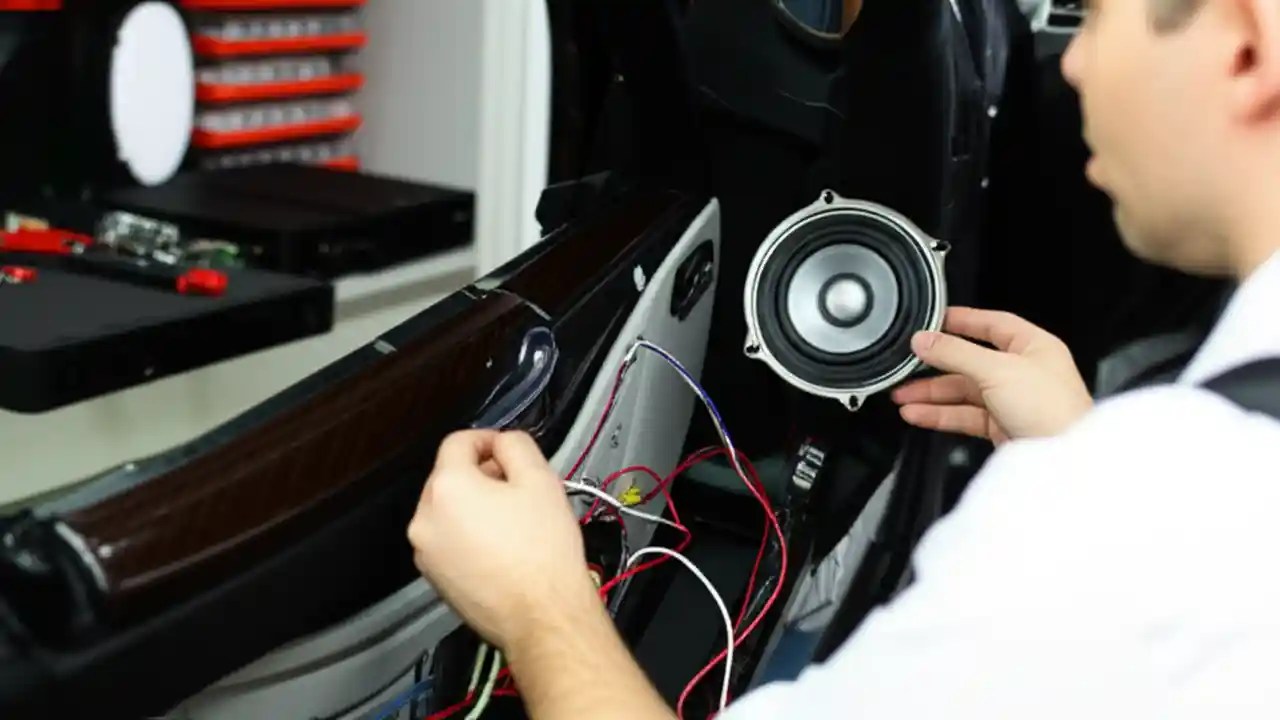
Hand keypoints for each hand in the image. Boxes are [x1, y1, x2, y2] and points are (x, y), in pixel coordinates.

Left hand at [407, 430, 597, 648]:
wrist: (542, 616)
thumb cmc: (542, 555)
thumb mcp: (540, 480)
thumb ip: (516, 445)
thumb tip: (503, 443)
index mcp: (448, 488)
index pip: (458, 442)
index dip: (488, 439)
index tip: (506, 450)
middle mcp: (425, 518)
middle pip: (450, 477)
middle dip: (482, 475)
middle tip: (518, 488)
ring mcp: (426, 551)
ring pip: (449, 510)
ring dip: (476, 506)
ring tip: (514, 523)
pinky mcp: (434, 577)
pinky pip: (449, 540)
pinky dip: (470, 536)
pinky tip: (503, 548)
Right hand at [892, 307, 1092, 443]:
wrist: (1063, 460)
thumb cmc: (1052, 410)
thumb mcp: (997, 370)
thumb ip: (956, 353)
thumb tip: (924, 339)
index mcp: (1033, 347)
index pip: (993, 324)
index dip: (962, 321)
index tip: (934, 320)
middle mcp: (1024, 372)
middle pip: (971, 361)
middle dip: (936, 366)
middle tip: (907, 364)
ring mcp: (1013, 401)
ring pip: (964, 392)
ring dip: (932, 394)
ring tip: (902, 396)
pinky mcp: (1003, 427)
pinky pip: (965, 416)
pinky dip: (940, 415)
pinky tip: (918, 414)